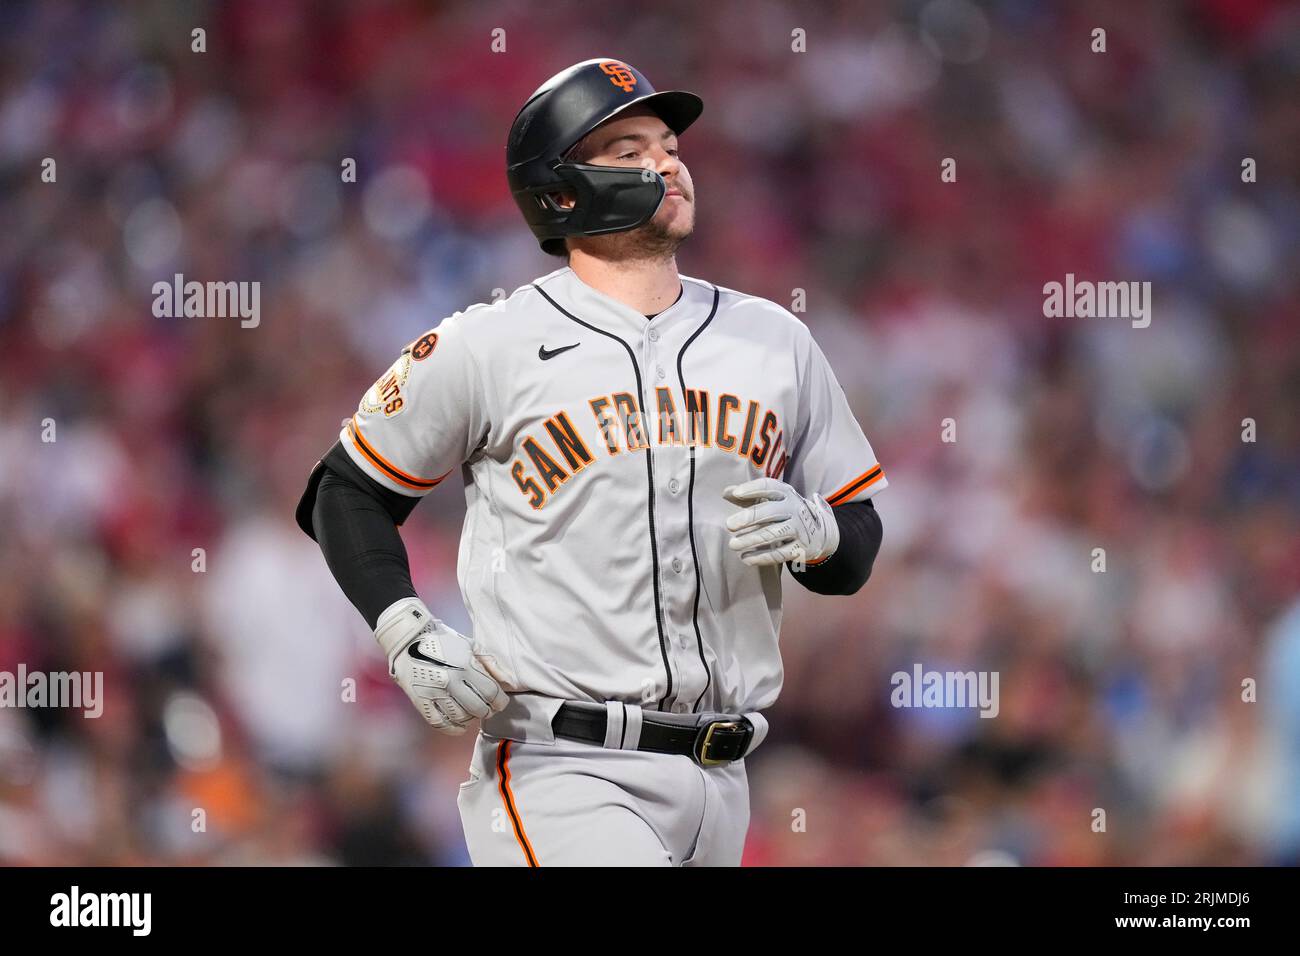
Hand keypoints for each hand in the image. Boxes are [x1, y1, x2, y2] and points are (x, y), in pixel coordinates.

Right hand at [374, 597, 505, 733]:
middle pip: (478, 708)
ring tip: (472, 712)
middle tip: (487, 707)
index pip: (491, 693)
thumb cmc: (444, 641)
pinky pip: (440, 723)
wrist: (409, 639)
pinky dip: (454, 728)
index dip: (500, 701)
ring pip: (460, 718)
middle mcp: (450, 681)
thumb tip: (509, 683)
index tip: (500, 702)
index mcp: (465, 666)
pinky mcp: (421, 701)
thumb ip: (491, 664)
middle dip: (487, 711)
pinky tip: (460, 724)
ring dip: (471, 718)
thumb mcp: (471, 646)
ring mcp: (434, 692)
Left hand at [722, 477, 838, 567]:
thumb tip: (725, 492)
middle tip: (729, 525)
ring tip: (733, 544)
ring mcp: (799, 529)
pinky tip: (746, 558)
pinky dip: (761, 557)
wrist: (819, 532)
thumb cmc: (784, 512)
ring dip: (751, 540)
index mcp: (786, 494)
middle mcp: (794, 509)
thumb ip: (749, 495)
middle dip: (749, 518)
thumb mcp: (771, 500)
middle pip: (771, 511)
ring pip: (773, 534)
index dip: (752, 489)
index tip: (735, 494)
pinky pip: (779, 554)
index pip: (769, 487)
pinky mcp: (800, 548)